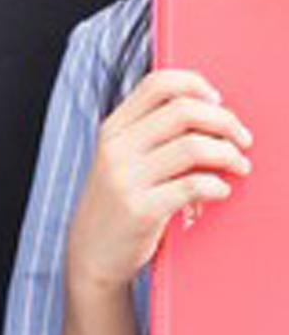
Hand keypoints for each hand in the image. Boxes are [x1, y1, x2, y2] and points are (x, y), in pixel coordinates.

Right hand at [65, 69, 251, 295]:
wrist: (92, 250)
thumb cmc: (118, 201)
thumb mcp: (122, 158)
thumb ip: (151, 134)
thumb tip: (208, 115)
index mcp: (114, 127)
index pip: (157, 84)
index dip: (194, 84)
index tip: (218, 101)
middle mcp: (117, 146)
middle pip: (183, 111)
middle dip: (224, 121)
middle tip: (242, 139)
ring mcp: (127, 177)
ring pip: (193, 147)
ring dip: (229, 154)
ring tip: (239, 166)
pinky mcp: (141, 209)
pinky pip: (192, 187)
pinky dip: (217, 186)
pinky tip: (221, 190)